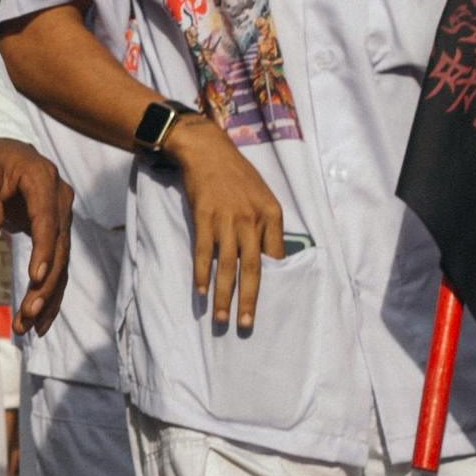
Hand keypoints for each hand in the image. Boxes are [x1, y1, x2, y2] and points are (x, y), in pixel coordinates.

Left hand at [0, 137, 72, 337]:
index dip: (44, 249)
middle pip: (59, 247)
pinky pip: (55, 264)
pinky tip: (39, 320)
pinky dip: (48, 291)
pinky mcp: (54, 230)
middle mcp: (60, 199)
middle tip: (28, 316)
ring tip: (30, 328)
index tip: (35, 277)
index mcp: (42, 180)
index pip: (48, 219)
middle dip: (45, 285)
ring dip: (47, 296)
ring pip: (60, 262)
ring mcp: (60, 216)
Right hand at [168, 121, 290, 331]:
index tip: (267, 305)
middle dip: (249, 299)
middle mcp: (252, 219)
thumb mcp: (261, 197)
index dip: (272, 284)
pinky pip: (203, 252)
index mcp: (272, 215)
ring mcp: (227, 219)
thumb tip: (269, 259)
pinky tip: (200, 291)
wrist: (208, 151)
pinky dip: (201, 273)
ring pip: (227, 265)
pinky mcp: (204, 217)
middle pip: (253, 268)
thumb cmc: (236, 176)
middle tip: (246, 324)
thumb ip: (266, 226)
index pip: (274, 257)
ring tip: (221, 317)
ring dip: (224, 294)